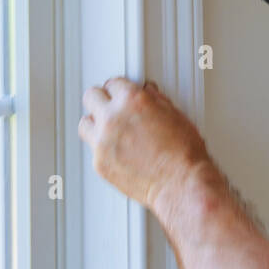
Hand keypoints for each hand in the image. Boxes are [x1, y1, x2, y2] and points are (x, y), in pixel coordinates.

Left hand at [78, 77, 209, 209]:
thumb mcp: (174, 114)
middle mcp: (113, 118)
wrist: (180, 185)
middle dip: (102, 100)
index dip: (119, 88)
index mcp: (132, 100)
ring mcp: (102, 142)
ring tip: (108, 129)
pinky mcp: (99, 164)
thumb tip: (148, 93)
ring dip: (95, 124)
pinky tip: (116, 151)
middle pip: (91, 97)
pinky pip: (92, 149)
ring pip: (85, 123)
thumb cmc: (183, 153)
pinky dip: (102, 149)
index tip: (121, 94)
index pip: (112, 83)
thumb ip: (155, 99)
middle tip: (110, 107)